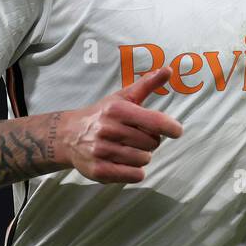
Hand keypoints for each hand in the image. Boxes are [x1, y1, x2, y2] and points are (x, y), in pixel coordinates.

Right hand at [61, 67, 182, 183]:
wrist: (68, 135)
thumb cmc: (103, 114)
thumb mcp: (123, 97)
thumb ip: (147, 84)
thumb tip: (168, 69)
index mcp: (117, 110)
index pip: (154, 121)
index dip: (171, 127)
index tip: (176, 131)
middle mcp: (108, 129)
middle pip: (152, 143)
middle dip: (150, 141)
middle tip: (137, 137)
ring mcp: (102, 151)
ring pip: (144, 160)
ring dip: (142, 156)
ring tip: (128, 149)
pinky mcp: (99, 171)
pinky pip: (134, 175)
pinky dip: (135, 171)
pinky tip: (125, 163)